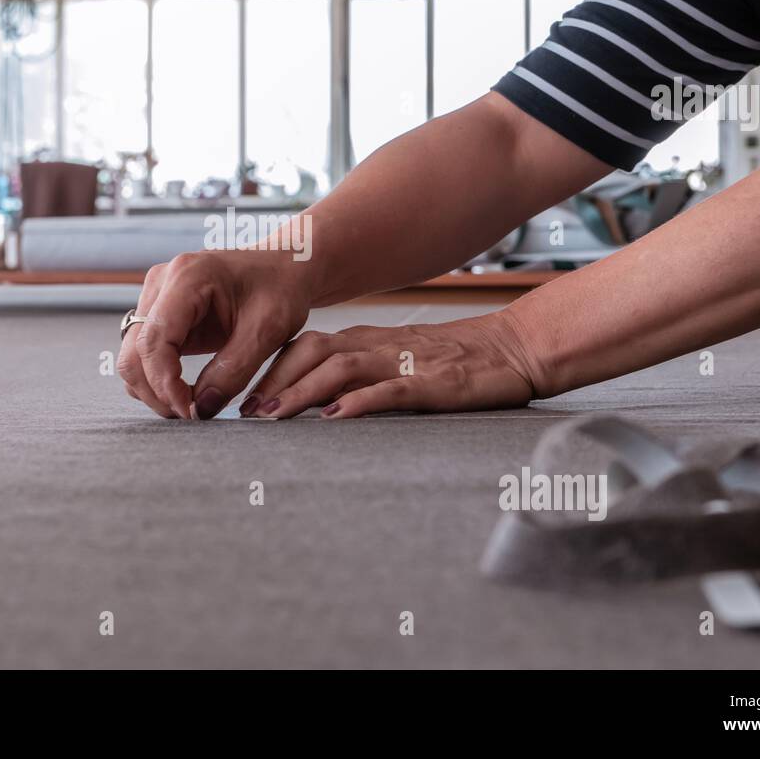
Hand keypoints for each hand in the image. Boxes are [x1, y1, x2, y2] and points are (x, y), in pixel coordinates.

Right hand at [117, 249, 312, 418]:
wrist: (283, 266)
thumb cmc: (280, 289)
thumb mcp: (268, 330)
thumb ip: (234, 371)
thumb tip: (202, 409)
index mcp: (186, 277)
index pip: (155, 341)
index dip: (165, 383)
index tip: (191, 411)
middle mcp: (161, 282)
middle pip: (134, 351)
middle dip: (157, 391)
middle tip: (191, 415)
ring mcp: (155, 296)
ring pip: (133, 356)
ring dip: (154, 388)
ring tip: (189, 407)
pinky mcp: (160, 312)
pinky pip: (144, 354)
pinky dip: (157, 379)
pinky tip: (184, 392)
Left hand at [241, 313, 537, 418]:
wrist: (515, 348)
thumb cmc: (456, 362)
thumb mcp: (400, 364)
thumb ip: (362, 377)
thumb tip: (317, 405)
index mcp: (369, 341)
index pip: (306, 346)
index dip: (270, 369)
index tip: (244, 399)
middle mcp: (379, 346)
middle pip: (312, 351)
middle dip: (274, 380)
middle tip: (246, 412)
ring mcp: (406, 362)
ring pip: (341, 368)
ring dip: (302, 391)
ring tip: (274, 416)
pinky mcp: (434, 382)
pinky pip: (391, 389)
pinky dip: (360, 401)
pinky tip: (336, 417)